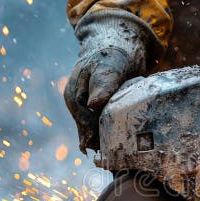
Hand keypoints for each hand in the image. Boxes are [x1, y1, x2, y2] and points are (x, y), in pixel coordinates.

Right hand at [65, 11, 148, 152]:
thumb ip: (104, 83)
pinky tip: (124, 144)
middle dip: (104, 143)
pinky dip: (113, 134)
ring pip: (96, 132)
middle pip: (90, 132)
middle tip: (123, 157)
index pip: (86, 126)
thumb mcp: (111, 65)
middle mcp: (77, 105)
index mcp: (74, 96)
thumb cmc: (114, 52)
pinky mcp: (99, 108)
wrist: (119, 42)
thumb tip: (92, 104)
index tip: (116, 151)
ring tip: (125, 156)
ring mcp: (87, 108)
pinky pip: (103, 127)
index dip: (100, 138)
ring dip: (110, 141)